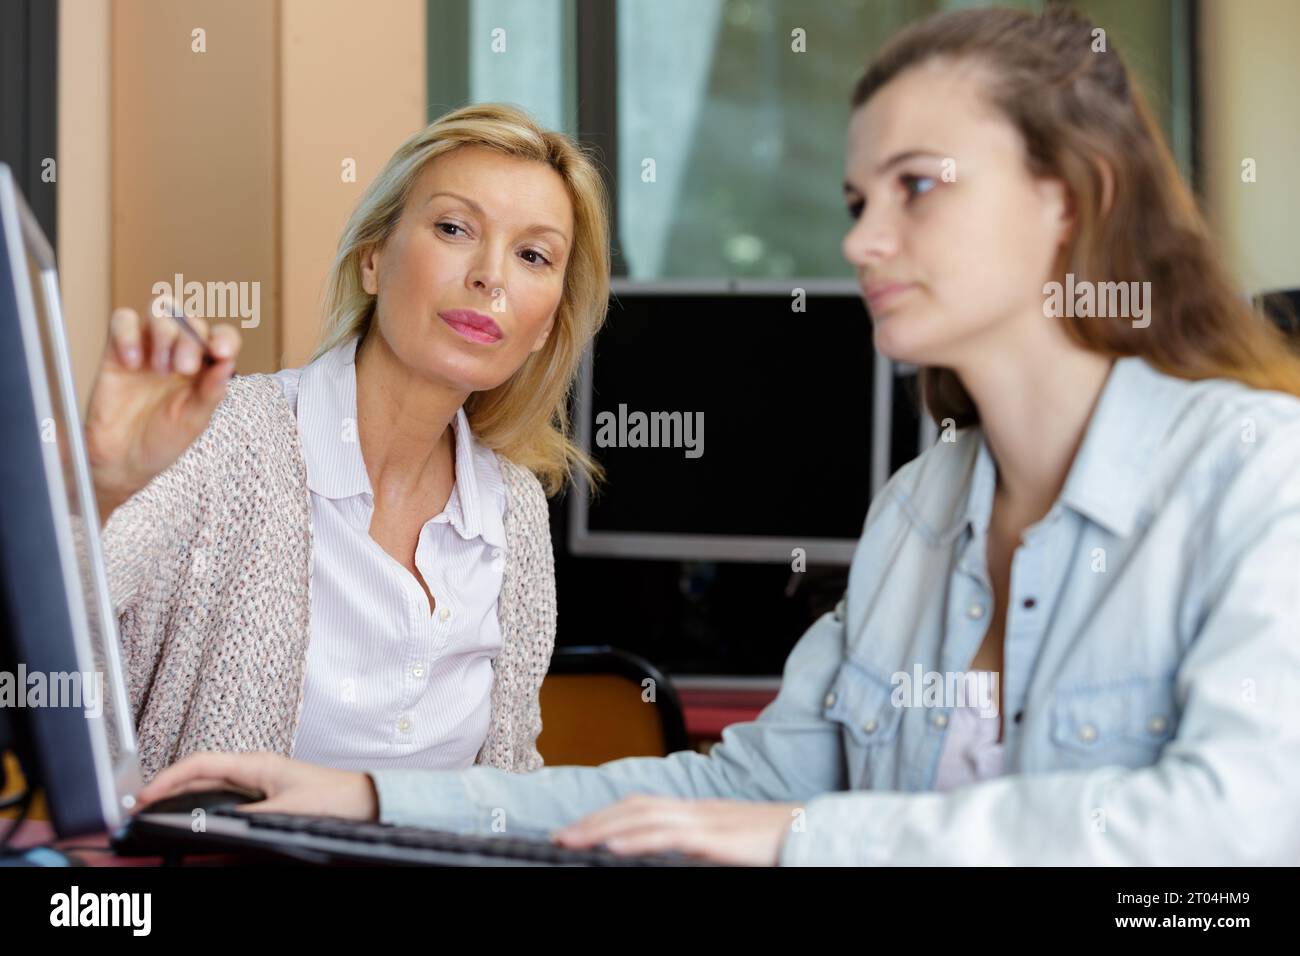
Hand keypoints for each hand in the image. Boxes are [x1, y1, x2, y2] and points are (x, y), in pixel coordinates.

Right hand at [85, 295, 240, 521]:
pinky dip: (128, 333)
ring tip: (159, 368)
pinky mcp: (117, 351)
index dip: (224, 337)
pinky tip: (132, 362)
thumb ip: (210, 391)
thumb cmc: (162, 441)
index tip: (221, 351)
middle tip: (183, 368)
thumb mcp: (193, 420)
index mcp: (206, 368)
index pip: (221, 338)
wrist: (121, 460)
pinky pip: (122, 320)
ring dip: (165, 333)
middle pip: (191, 321)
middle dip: (190, 340)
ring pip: (160, 311)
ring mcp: (149, 349)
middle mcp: (180, 353)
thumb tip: (228, 362)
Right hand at [135, 752, 378, 820]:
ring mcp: (259, 782)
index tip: (145, 796)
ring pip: (210, 787)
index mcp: (256, 764)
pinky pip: (225, 798)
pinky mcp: (265, 796)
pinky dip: (203, 805)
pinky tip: (194, 817)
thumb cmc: (335, 799)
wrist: (364, 802)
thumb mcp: (285, 810)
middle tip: (140, 809)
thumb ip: (247, 817)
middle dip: (168, 789)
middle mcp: (254, 770)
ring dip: (183, 797)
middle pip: (200, 775)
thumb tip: (210, 822)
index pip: (200, 764)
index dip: (168, 778)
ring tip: (158, 812)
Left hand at [552, 795, 801, 866]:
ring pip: (644, 818)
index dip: (606, 814)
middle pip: (634, 806)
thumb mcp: (726, 844)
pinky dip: (638, 841)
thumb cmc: (775, 843)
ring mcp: (708, 821)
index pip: (641, 805)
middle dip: (593, 820)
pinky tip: (614, 849)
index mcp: (698, 810)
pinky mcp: (718, 839)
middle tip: (557, 836)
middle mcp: (697, 809)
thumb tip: (664, 855)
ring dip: (603, 828)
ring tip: (571, 841)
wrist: (816, 835)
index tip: (576, 829)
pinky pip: (671, 837)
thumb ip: (696, 845)